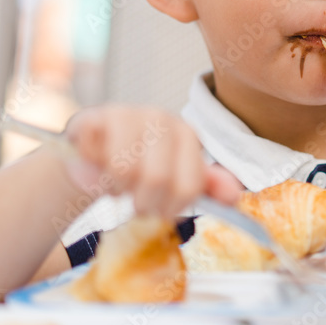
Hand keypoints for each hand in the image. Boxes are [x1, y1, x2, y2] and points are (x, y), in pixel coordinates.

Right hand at [63, 105, 242, 217]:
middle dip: (144, 202)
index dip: (173, 207)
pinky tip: (97, 168)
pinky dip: (91, 174)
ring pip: (124, 171)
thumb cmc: (141, 163)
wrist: (98, 146)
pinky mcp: (92, 118)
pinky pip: (93, 158)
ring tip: (117, 186)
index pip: (190, 185)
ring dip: (117, 190)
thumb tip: (234, 196)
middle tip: (136, 202)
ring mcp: (126, 114)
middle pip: (157, 179)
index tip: (162, 210)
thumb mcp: (176, 175)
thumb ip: (206, 187)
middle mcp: (160, 119)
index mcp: (186, 134)